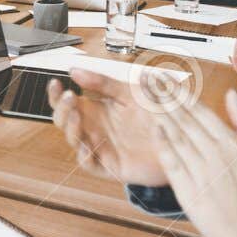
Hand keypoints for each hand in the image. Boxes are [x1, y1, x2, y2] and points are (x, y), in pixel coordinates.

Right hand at [47, 70, 169, 186]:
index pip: (67, 102)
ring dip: (71, 128)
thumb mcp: (130, 93)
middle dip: (62, 109)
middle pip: (64, 121)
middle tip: (70, 98)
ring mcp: (100, 147)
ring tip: (76, 116)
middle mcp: (94, 128)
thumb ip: (102, 83)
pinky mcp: (111, 166)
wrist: (181, 141)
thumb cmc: (156, 115)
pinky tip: (86, 145)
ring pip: (74, 140)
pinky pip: (90, 164)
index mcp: (96, 110)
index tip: (56, 82)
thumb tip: (74, 70)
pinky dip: (85, 156)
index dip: (57, 94)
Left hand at [153, 91, 236, 236]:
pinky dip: (162, 143)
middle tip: (144, 77)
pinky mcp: (189, 190)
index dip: (179, 92)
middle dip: (163, 95)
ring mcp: (201, 171)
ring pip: (176, 135)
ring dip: (158, 113)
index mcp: (232, 144)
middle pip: (184, 118)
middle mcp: (216, 153)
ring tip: (143, 95)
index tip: (163, 77)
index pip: (199, 111)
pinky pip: (172, 162)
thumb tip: (231, 94)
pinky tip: (152, 127)